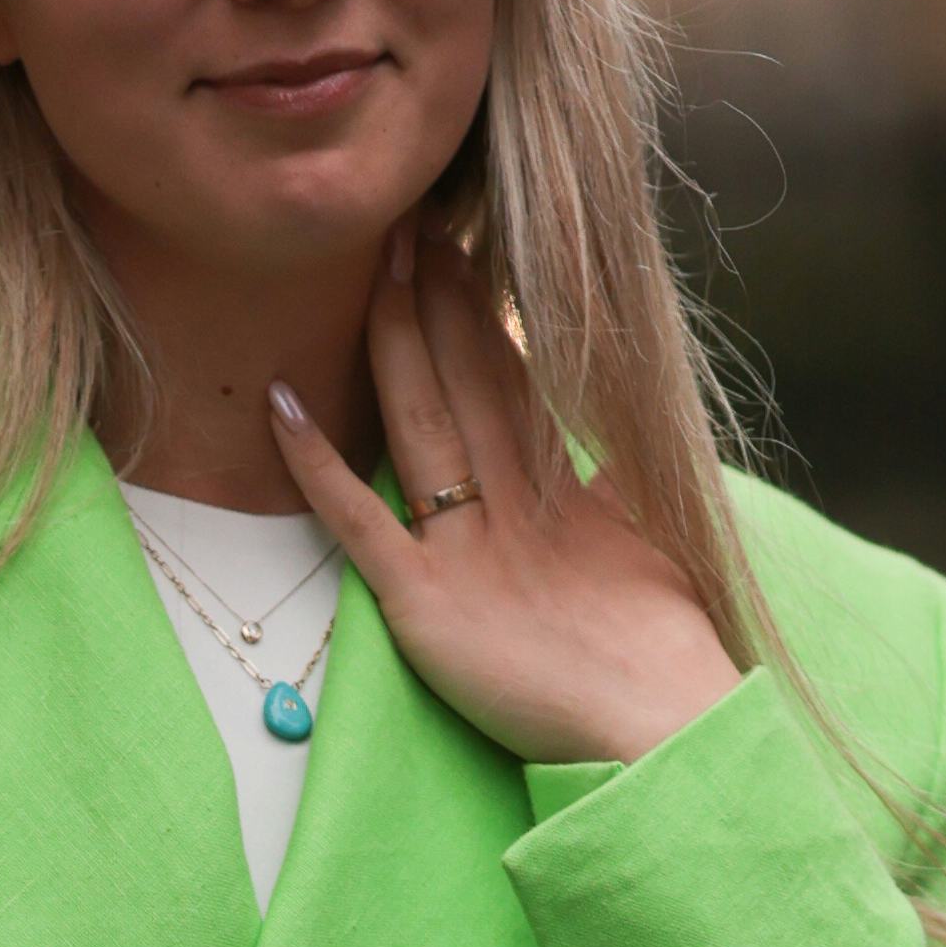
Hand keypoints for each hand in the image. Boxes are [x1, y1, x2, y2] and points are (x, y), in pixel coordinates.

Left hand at [265, 216, 748, 775]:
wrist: (665, 724)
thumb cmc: (668, 660)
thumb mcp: (649, 557)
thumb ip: (608, 507)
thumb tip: (596, 477)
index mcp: (566, 488)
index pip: (512, 378)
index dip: (480, 310)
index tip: (456, 246)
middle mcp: (513, 501)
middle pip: (466, 378)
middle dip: (438, 296)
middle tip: (409, 222)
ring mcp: (466, 547)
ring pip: (418, 423)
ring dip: (392, 341)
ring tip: (372, 269)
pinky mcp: (425, 603)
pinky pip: (357, 521)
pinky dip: (314, 463)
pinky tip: (277, 404)